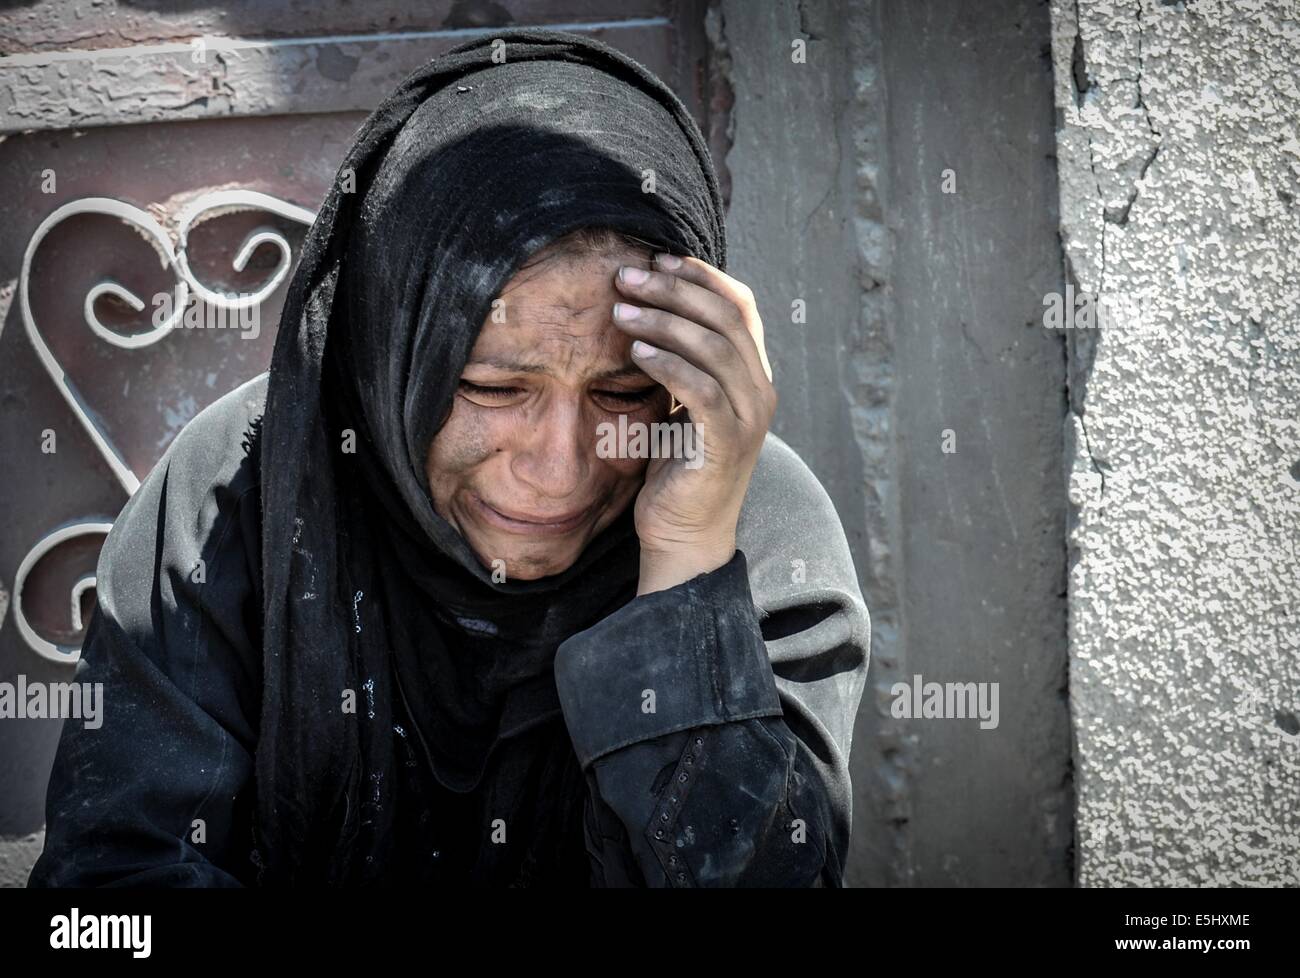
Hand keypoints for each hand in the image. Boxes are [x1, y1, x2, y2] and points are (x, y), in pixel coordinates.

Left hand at [610, 253, 775, 594]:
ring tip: (621, 312)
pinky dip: (668, 365)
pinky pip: (702, 390)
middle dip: (673, 290)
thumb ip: (680, 359)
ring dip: (664, 322)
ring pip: (715, 348)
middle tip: (627, 278)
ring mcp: (750, 418)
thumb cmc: (675, 465)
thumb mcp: (679, 401)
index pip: (739, 305)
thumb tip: (646, 307)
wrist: (685, 533)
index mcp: (754, 374)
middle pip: (726, 317)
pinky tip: (636, 353)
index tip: (656, 260)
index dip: (700, 276)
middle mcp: (761, 390)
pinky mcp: (728, 443)